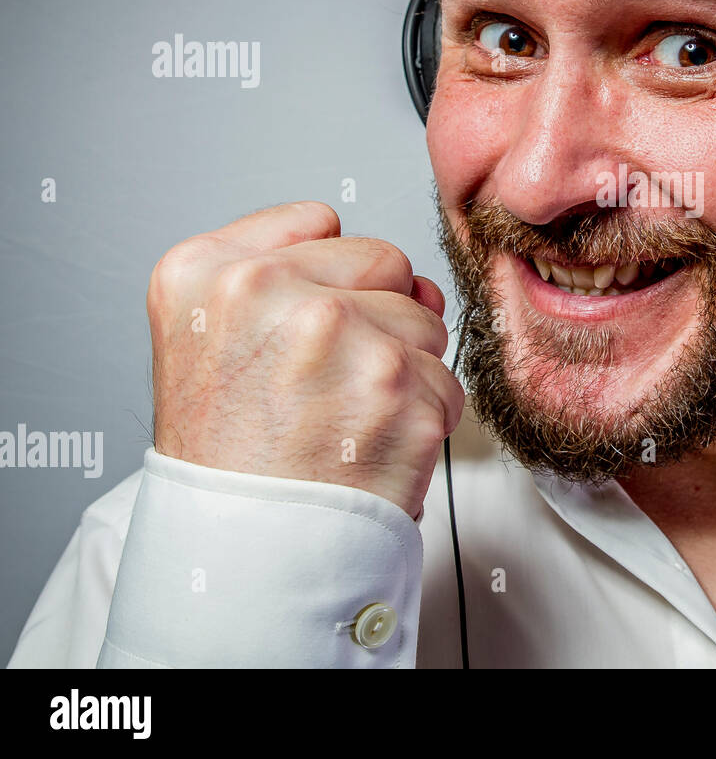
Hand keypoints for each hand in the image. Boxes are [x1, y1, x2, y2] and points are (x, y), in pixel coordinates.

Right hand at [146, 200, 463, 519]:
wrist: (245, 553)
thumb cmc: (233, 454)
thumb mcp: (209, 337)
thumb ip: (292, 274)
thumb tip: (411, 276)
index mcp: (208, 272)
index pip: (320, 221)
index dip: (325, 281)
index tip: (295, 332)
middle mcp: (267, 290)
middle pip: (386, 261)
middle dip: (376, 318)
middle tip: (323, 384)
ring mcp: (337, 334)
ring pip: (424, 321)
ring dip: (404, 371)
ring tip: (343, 419)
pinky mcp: (398, 386)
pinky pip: (447, 381)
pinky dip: (425, 419)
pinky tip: (371, 447)